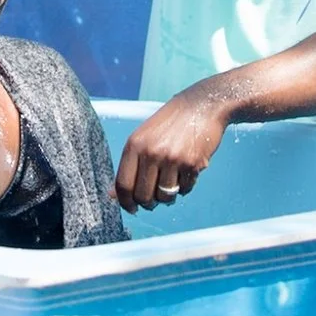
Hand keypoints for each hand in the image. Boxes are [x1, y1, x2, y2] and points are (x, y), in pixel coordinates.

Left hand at [112, 89, 230, 212]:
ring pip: (164, 197)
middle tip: (153, 200)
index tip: (131, 209)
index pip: (123, 184)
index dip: (125, 202)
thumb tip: (113, 195)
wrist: (201, 106)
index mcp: (134, 145)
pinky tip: (184, 174)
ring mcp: (173, 159)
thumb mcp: (143, 138)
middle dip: (147, 203)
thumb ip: (129, 166)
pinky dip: (184, 188)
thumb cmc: (169, 123)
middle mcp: (151, 152)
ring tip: (170, 185)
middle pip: (143, 196)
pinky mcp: (193, 164)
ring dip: (167, 197)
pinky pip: (184, 190)